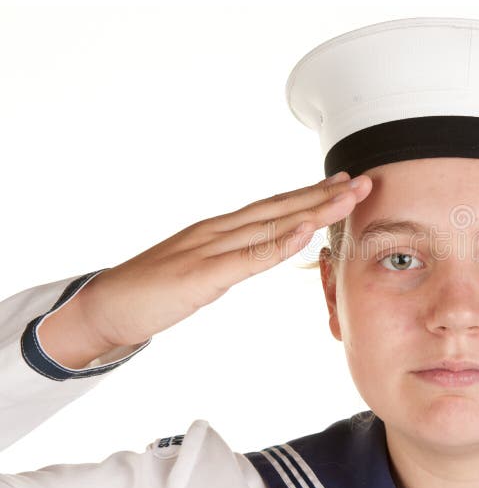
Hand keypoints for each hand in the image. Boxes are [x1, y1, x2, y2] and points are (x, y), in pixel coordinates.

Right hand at [75, 171, 370, 348]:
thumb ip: (235, 259)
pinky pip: (248, 256)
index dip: (311, 195)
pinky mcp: (202, 273)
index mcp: (221, 230)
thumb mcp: (205, 271)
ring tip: (348, 196)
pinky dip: (279, 242)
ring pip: (271, 224)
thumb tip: (265, 253)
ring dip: (313, 209)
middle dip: (325, 194)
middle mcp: (219, 230)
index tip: (343, 185)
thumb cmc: (154, 290)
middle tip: (363, 181)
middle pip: (281, 207)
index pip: (274, 208)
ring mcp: (210, 248)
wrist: (105, 306)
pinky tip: (305, 230)